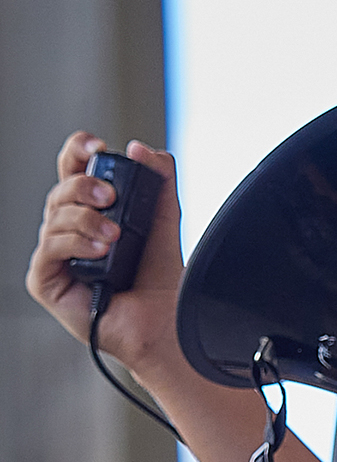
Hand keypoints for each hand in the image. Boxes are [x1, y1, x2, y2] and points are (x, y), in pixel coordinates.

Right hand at [27, 131, 184, 376]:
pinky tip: (99, 250)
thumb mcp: (164, 216)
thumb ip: (159, 179)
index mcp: (91, 208)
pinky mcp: (46, 280)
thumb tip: (140, 147)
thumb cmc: (159, 272)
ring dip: (86, 219)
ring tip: (115, 235)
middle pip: (60, 190)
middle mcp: (68, 227)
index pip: (73, 169)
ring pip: (54, 218)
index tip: (97, 145)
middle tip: (112, 196)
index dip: (77, 150)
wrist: (165, 317)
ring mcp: (54, 254)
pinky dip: (75, 244)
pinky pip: (50, 250)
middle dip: (84, 186)